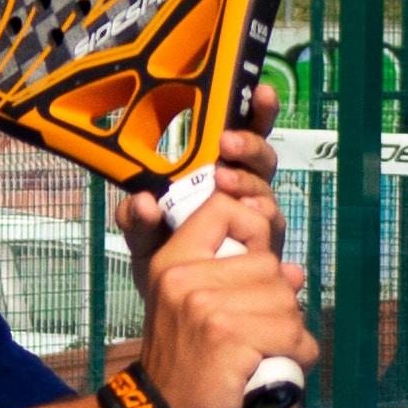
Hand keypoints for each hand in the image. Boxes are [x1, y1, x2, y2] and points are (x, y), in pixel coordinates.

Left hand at [117, 74, 280, 299]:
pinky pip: (270, 232)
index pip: (242, 137)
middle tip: (227, 144)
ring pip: (266, 193)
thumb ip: (136, 222)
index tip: (261, 92)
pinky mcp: (266, 252)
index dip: (257, 112)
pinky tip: (252, 221)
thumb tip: (140, 203)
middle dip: (249, 147)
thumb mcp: (143, 241)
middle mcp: (245, 194)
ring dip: (250, 186)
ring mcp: (258, 223)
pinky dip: (263, 225)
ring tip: (228, 185)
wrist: (180, 315)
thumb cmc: (166, 265)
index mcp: (218, 177)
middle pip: (262, 160)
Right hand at [131, 162, 315, 407]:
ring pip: (286, 301)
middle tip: (255, 334)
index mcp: (174, 261)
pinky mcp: (228, 338)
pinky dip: (297, 357)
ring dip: (289, 333)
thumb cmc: (188, 364)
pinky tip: (277, 369)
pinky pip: (292, 336)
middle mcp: (185, 277)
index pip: (225, 209)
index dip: (254, 231)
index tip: (252, 268)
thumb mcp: (198, 309)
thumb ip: (241, 281)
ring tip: (264, 353)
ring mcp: (205, 307)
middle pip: (270, 264)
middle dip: (277, 303)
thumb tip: (296, 272)